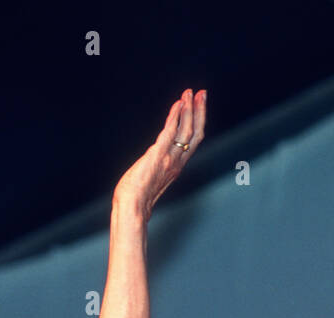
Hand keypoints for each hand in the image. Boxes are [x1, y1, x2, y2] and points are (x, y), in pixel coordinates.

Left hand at [114, 88, 206, 217]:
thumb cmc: (136, 197)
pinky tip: (177, 104)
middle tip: (201, 93)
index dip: (198, 122)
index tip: (199, 106)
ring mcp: (168, 158)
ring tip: (189, 93)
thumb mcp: (152, 179)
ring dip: (188, 109)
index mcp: (176, 166)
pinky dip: (175, 116)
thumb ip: (157, 168)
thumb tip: (152, 163)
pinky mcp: (157, 155)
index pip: (193, 140)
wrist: (132, 207)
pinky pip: (170, 132)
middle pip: (195, 132)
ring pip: (186, 129)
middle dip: (199, 111)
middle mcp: (177, 161)